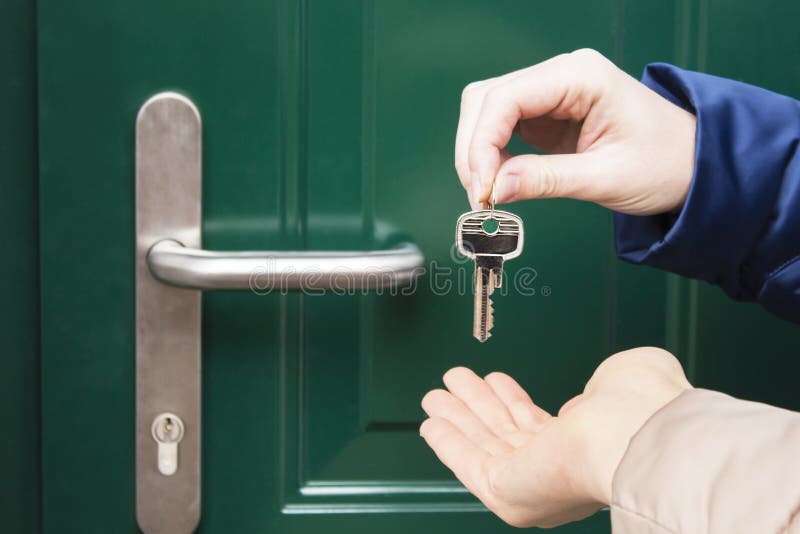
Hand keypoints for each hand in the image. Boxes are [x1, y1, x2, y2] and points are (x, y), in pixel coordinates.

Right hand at [420, 347, 691, 527]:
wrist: (635, 433)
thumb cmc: (641, 405)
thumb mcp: (623, 375)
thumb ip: (600, 384)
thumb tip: (579, 404)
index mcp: (590, 446)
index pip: (541, 427)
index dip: (511, 402)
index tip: (494, 382)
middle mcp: (560, 468)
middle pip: (504, 435)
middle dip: (476, 406)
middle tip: (454, 381)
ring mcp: (533, 483)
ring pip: (483, 447)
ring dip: (456, 419)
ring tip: (436, 395)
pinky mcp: (507, 492)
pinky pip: (468, 465)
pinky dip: (447, 445)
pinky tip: (432, 425)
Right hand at [455, 49, 696, 214]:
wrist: (695, 164)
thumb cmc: (665, 163)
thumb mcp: (607, 178)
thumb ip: (547, 180)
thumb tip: (494, 190)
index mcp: (580, 76)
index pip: (506, 98)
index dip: (482, 144)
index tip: (481, 189)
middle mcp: (560, 75)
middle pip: (487, 99)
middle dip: (474, 149)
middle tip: (480, 197)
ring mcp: (551, 92)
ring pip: (487, 111)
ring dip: (477, 152)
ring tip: (488, 192)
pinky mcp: (546, 113)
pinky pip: (502, 127)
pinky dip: (491, 155)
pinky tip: (499, 181)